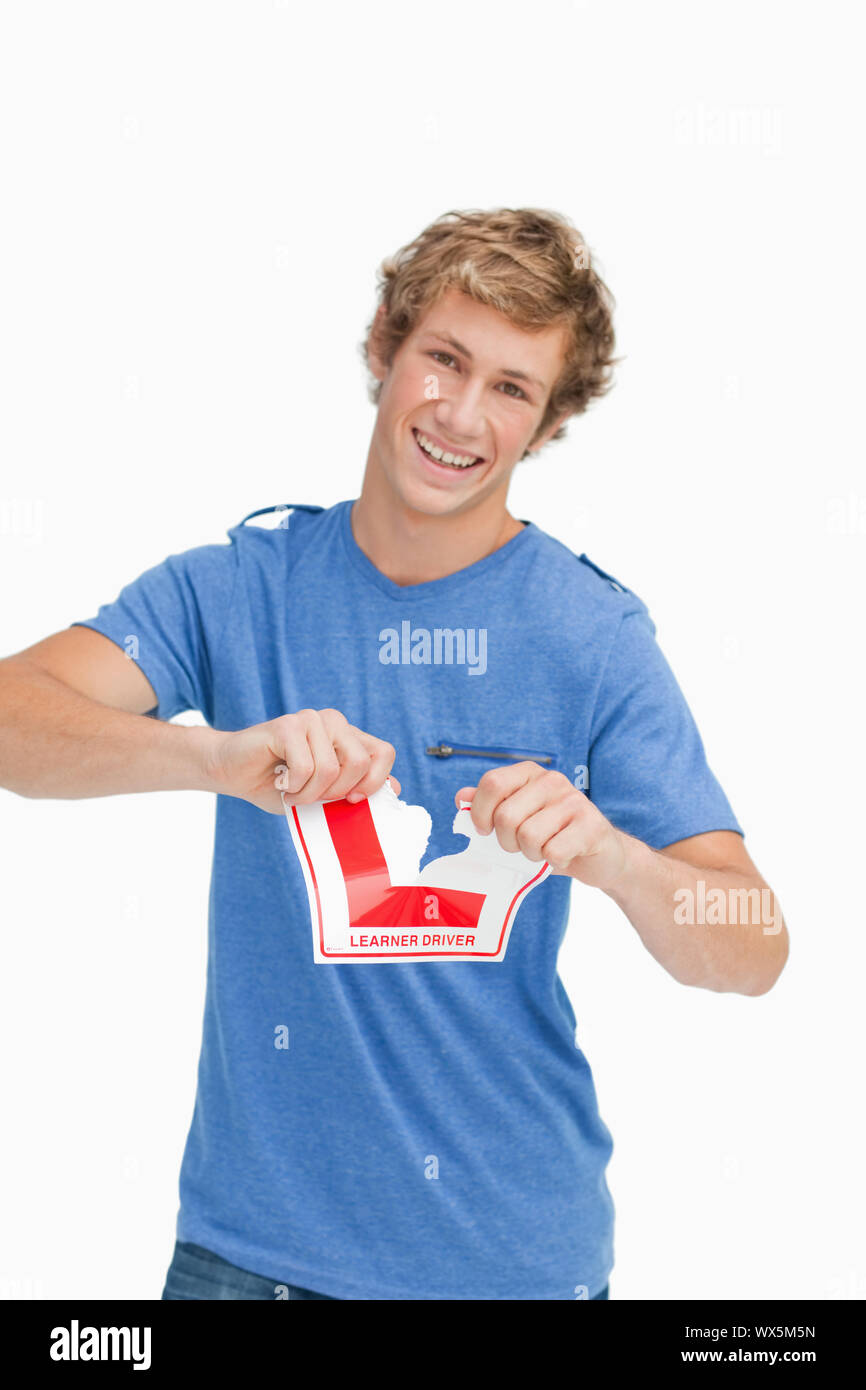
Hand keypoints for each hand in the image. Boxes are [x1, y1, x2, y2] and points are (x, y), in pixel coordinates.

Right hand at [207, 707, 399, 814]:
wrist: (231, 773)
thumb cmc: (279, 785)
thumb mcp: (323, 795)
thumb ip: (356, 790)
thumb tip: (396, 789)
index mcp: (348, 737)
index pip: (384, 753)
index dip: (374, 781)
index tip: (352, 801)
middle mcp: (334, 723)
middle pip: (359, 763)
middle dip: (334, 793)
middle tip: (310, 797)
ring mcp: (311, 719)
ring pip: (330, 769)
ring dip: (307, 793)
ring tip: (290, 791)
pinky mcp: (288, 725)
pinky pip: (305, 767)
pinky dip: (291, 787)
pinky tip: (279, 783)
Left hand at [455, 762, 627, 890]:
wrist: (600, 855)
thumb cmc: (552, 836)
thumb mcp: (517, 819)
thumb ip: (489, 806)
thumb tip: (461, 796)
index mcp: (529, 773)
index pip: (492, 783)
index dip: (480, 813)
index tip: (485, 831)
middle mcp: (552, 780)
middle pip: (506, 816)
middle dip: (507, 842)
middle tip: (521, 847)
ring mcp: (574, 801)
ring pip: (528, 836)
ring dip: (531, 855)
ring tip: (544, 851)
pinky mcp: (591, 825)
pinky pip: (552, 852)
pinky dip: (553, 862)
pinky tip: (563, 856)